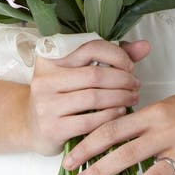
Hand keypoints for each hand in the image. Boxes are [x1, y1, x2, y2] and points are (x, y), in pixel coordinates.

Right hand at [25, 38, 150, 155]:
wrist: (29, 125)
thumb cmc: (61, 95)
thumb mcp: (79, 72)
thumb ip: (111, 58)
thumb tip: (144, 46)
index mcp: (51, 57)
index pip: (90, 48)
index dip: (116, 55)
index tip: (130, 66)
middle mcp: (45, 78)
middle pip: (95, 75)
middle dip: (123, 80)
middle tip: (136, 85)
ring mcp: (46, 104)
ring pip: (94, 98)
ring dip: (120, 98)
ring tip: (132, 98)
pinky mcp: (52, 128)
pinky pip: (89, 121)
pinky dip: (110, 116)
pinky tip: (120, 113)